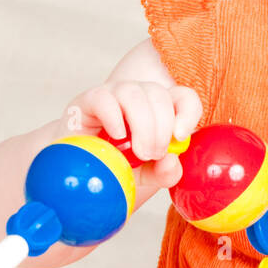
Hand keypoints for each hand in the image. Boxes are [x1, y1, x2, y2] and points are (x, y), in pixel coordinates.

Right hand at [61, 82, 202, 192]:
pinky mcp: (88, 101)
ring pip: (135, 92)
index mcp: (159, 109)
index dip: (188, 113)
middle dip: (162, 128)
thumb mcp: (146, 175)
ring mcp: (113, 95)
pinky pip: (105, 98)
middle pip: (159, 94)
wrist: (78, 173)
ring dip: (143, 124)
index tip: (180, 138)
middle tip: (153, 155)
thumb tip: (171, 160)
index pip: (183, 97)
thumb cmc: (115, 167)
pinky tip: (117, 137)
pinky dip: (114, 117)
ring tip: (139, 152)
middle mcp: (138, 96)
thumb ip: (164, 172)